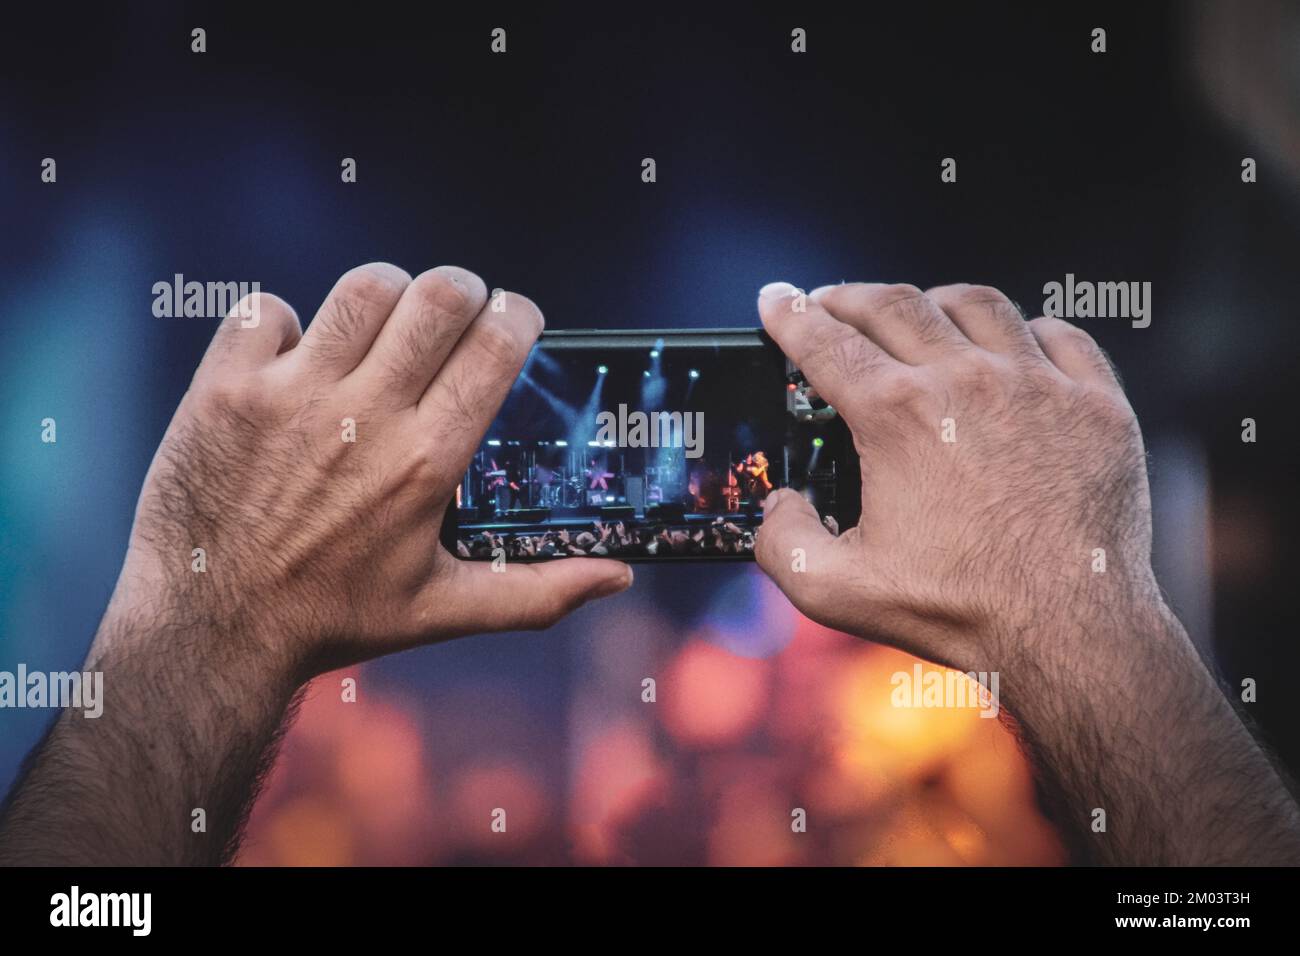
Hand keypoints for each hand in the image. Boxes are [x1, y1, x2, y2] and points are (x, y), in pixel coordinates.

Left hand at [107, 263, 630, 680]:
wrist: (210, 632)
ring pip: (363, 288)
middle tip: (454, 310)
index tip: (514, 317)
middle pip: (439, 295)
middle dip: (461, 290)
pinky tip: (292, 358)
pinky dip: (283, 323)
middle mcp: (365, 417)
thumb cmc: (331, 620)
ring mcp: (291, 396)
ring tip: (382, 323)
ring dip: (385, 294)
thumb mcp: (442, 611)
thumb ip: (538, 592)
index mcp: (427, 461)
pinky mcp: (227, 389)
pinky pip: (266, 310)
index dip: (516, 314)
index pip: (495, 345)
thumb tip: (619, 578)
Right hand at [755, 281, 1154, 672]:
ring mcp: (1039, 384)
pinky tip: (1010, 346)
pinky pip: (1058, 335)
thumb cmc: (955, 610)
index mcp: (897, 416)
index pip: (826, 342)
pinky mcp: (1096, 404)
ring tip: (916, 314)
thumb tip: (779, 504)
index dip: (789, 314)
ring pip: (976, 305)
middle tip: (830, 302)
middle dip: (848, 297)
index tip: (775, 298)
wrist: (1069, 630)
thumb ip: (782, 543)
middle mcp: (965, 380)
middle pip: (893, 306)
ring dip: (932, 302)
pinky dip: (1025, 330)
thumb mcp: (836, 591)